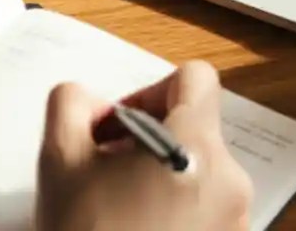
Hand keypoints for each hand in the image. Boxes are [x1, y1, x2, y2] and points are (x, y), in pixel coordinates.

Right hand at [35, 61, 252, 230]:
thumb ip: (72, 102)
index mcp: (195, 147)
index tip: (122, 124)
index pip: (195, 79)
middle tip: (105, 168)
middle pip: (195, 129)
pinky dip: (174, 210)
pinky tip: (136, 229)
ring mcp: (237, 222)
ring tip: (118, 206)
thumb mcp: (58, 157)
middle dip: (147, 139)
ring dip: (159, 176)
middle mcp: (230, 182)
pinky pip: (207, 210)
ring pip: (200, 171)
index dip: (151, 90)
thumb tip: (95, 104)